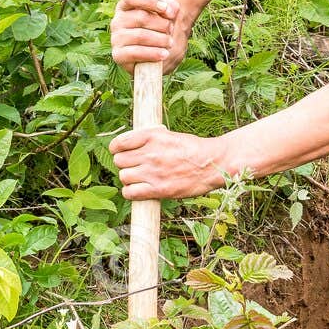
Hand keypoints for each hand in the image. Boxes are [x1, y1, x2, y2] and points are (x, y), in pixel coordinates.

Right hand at [110, 0, 184, 74]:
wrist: (153, 55)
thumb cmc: (158, 30)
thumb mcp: (165, 15)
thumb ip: (170, 7)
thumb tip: (171, 9)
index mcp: (125, 6)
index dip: (150, 1)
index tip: (167, 9)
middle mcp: (117, 21)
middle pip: (141, 17)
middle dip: (162, 24)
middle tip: (171, 29)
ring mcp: (116, 38)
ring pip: (140, 35)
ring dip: (160, 39)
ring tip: (170, 42)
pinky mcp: (118, 55)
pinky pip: (135, 53)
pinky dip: (152, 53)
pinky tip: (164, 54)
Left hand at [110, 127, 228, 199]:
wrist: (212, 163)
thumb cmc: (193, 149)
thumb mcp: (169, 135)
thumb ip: (149, 139)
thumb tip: (131, 145)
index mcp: (151, 136)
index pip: (119, 144)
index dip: (116, 149)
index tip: (120, 152)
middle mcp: (150, 153)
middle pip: (119, 161)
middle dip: (124, 164)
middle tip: (134, 167)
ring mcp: (153, 172)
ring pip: (123, 176)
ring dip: (128, 179)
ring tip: (139, 179)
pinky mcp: (158, 189)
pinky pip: (130, 192)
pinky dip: (131, 192)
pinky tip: (139, 190)